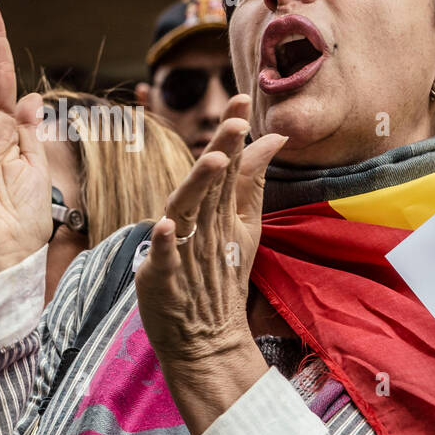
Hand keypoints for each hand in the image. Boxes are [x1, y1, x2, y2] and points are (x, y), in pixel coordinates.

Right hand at [135, 94, 287, 434]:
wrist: (202, 335)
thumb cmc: (215, 272)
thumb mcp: (237, 222)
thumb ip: (250, 179)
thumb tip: (275, 138)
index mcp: (208, 208)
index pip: (223, 164)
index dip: (232, 133)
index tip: (245, 99)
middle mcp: (189, 222)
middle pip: (205, 181)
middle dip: (218, 149)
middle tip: (236, 120)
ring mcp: (173, 249)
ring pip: (184, 211)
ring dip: (196, 186)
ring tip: (214, 160)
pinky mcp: (159, 278)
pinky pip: (161, 258)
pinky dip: (162, 243)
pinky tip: (166, 226)